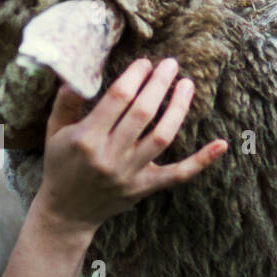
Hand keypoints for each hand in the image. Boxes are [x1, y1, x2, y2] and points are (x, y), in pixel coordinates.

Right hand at [33, 57, 226, 233]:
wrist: (66, 213)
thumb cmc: (60, 165)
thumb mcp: (54, 132)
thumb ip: (65, 102)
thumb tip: (76, 73)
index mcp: (86, 138)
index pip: (117, 99)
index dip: (135, 77)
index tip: (145, 63)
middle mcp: (109, 155)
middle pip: (143, 113)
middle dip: (159, 84)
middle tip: (170, 64)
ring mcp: (129, 173)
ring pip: (162, 136)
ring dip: (178, 108)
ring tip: (186, 85)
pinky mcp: (144, 187)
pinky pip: (178, 174)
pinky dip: (201, 161)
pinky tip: (221, 144)